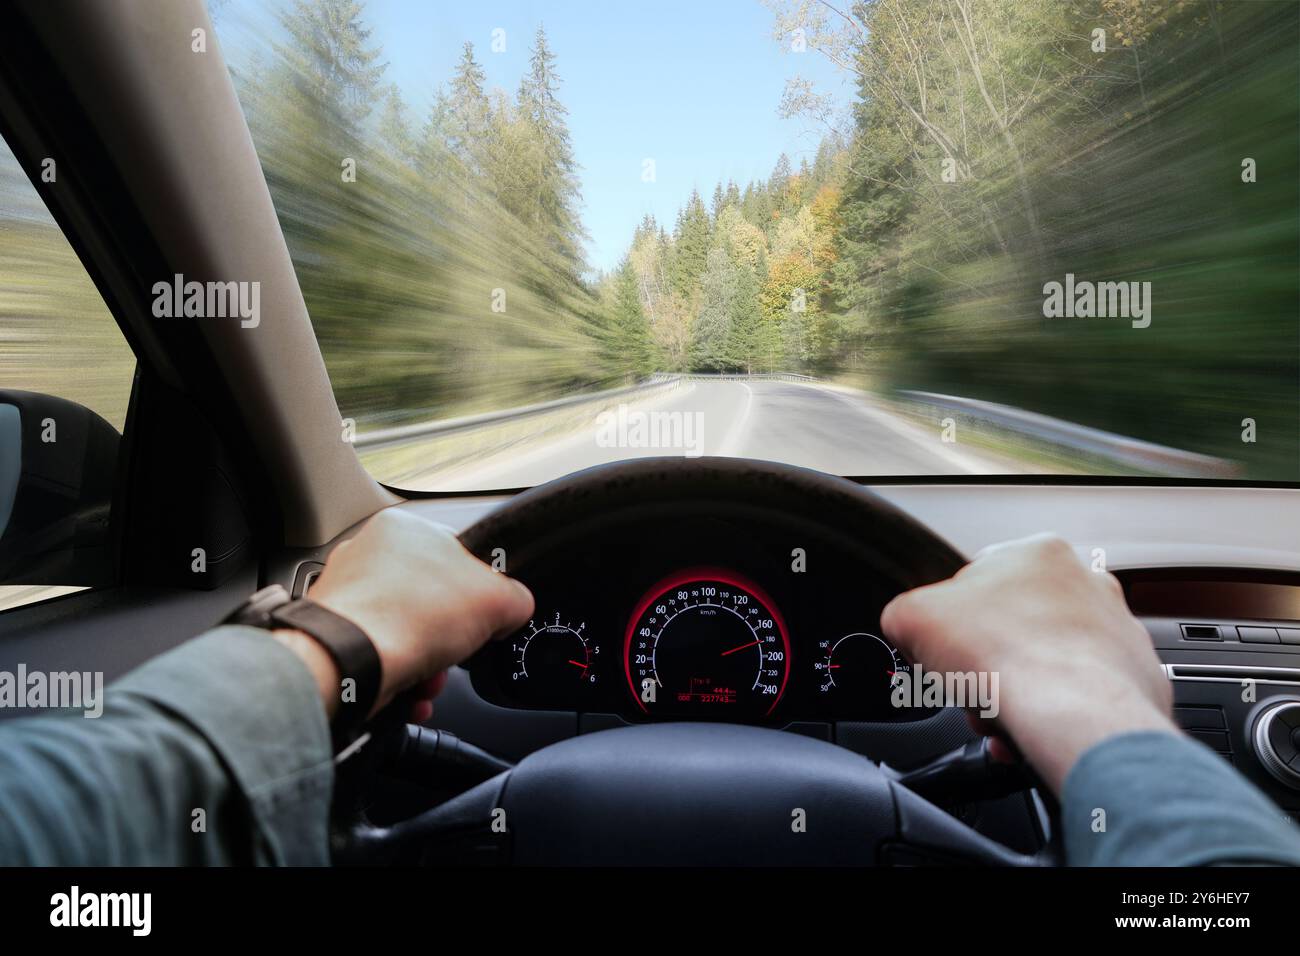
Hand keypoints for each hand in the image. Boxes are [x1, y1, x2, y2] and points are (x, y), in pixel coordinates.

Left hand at [273, 509, 533, 721]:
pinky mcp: (330, 636)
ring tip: (428, 681)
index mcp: (404, 527)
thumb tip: (513, 608)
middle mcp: (367, 554)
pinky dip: (397, 680)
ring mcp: (343, 595)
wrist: (346, 664)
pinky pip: (377, 658)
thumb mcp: (497, 600)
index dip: (481, 591)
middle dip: (451, 638)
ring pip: (405, 635)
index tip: (487, 617)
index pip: (458, 554)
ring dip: (426, 665)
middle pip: (432, 601)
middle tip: (459, 653)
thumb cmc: (407, 617)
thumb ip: (515, 598)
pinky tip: (407, 695)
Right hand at [880, 533, 1173, 793]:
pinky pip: (1079, 696)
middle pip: (1013, 626)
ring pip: (1045, 663)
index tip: (944, 651)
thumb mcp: (912, 617)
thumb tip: (907, 626)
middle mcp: (1086, 582)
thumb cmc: (1007, 656)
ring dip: (1015, 694)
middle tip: (970, 689)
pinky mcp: (1134, 675)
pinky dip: (1052, 716)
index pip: (978, 582)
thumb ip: (903, 613)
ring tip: (997, 721)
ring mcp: (1116, 629)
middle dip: (986, 664)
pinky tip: (1027, 735)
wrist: (1074, 713)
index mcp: (1037, 551)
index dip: (952, 623)